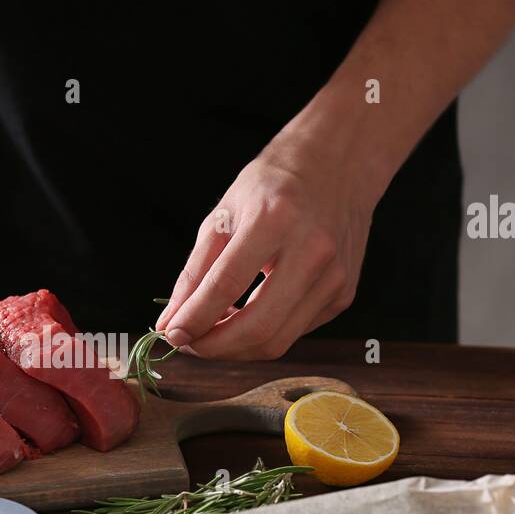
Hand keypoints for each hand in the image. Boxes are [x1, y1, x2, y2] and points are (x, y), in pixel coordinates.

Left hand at [155, 121, 383, 360]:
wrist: (337, 165)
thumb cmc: (274, 186)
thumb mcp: (224, 214)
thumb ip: (195, 272)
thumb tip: (171, 321)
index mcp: (275, 219)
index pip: (227, 285)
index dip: (195, 318)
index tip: (171, 334)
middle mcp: (312, 251)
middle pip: (258, 327)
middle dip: (213, 347)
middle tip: (188, 342)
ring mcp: (334, 277)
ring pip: (277, 341)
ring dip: (235, 348)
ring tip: (212, 331)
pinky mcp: (344, 294)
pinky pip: (294, 332)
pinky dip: (262, 335)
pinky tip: (245, 317)